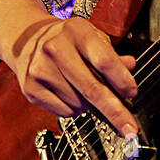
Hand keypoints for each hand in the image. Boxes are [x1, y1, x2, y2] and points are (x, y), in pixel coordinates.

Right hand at [0, 11, 140, 137]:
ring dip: (90, 104)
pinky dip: (74, 109)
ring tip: (84, 88)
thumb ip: (111, 54)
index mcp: (77, 31)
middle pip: (92, 88)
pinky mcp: (31, 89)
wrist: (27, 39)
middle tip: (129, 128)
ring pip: (80, 104)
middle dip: (115, 111)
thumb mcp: (91, 36)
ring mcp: (41, 70)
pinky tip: (70, 93)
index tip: (132, 94)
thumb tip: (130, 67)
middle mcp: (56, 49)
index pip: (104, 61)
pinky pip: (64, 112)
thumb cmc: (66, 39)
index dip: (122, 81)